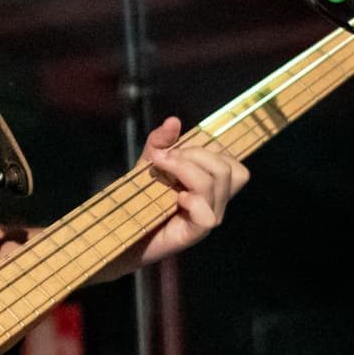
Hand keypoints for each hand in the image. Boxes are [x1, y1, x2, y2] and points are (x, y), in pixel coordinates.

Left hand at [131, 115, 249, 264]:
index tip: (174, 148)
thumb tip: (174, 121)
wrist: (119, 232)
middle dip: (197, 154)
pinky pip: (208, 214)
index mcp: (210, 185)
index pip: (233, 164)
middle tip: (164, 157)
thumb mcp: (148, 163)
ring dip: (188, 168)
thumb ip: (160, 142)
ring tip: (163, 168)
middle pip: (231, 170)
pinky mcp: (195, 233)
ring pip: (219, 185)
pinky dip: (192, 199)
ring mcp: (208, 218)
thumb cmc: (138, 199)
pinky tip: (174, 198)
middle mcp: (215, 202)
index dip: (210, 149)